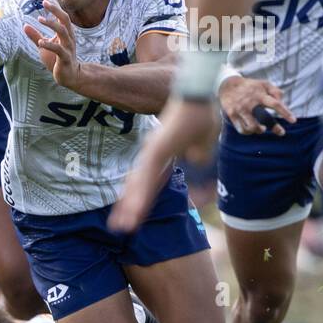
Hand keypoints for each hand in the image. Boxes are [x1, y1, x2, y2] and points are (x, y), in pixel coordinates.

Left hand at [23, 0, 80, 88]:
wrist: (69, 76)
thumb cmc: (56, 60)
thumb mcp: (44, 46)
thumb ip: (35, 36)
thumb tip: (25, 25)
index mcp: (65, 33)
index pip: (62, 17)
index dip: (54, 7)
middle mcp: (69, 38)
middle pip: (65, 19)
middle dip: (55, 10)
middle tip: (44, 2)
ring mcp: (68, 47)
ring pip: (63, 32)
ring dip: (52, 24)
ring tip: (40, 19)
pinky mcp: (65, 58)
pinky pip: (59, 49)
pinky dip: (49, 44)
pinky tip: (40, 42)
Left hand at [109, 99, 217, 232]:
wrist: (201, 93)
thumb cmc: (201, 114)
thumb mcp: (203, 144)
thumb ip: (197, 155)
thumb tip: (194, 161)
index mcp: (162, 156)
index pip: (150, 183)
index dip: (141, 200)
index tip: (132, 217)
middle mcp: (152, 154)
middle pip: (139, 186)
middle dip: (130, 208)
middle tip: (119, 228)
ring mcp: (153, 151)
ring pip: (139, 184)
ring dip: (133, 206)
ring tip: (123, 226)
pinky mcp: (157, 148)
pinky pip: (148, 174)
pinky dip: (141, 192)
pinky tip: (135, 207)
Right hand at [219, 76, 294, 135]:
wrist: (227, 85)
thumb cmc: (249, 86)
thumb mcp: (264, 84)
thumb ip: (275, 91)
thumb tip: (282, 101)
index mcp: (260, 95)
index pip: (275, 104)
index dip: (285, 113)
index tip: (293, 121)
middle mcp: (250, 103)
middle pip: (263, 119)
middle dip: (274, 127)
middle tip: (282, 133)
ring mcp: (240, 110)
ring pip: (252, 127)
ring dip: (259, 130)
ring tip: (262, 129)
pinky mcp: (232, 115)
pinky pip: (241, 129)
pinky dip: (247, 132)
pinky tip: (251, 130)